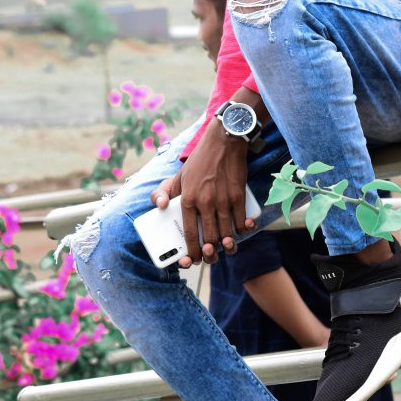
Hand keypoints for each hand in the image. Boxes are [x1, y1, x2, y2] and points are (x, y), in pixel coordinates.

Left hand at [149, 123, 255, 266]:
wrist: (223, 142)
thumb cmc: (200, 161)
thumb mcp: (177, 176)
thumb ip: (163, 192)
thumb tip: (158, 208)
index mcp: (187, 199)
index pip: (189, 234)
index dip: (191, 251)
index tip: (193, 258)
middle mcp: (205, 202)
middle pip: (209, 238)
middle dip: (210, 253)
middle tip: (210, 255)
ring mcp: (223, 200)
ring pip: (226, 233)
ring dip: (227, 245)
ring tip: (226, 248)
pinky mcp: (238, 196)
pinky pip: (241, 221)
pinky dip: (242, 231)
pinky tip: (240, 232)